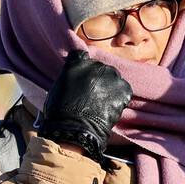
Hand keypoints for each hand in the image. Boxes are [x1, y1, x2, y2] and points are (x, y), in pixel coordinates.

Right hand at [34, 49, 131, 164]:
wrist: (75, 127)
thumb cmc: (61, 111)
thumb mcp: (60, 87)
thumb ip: (71, 76)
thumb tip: (79, 78)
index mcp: (76, 63)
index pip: (81, 56)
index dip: (83, 67)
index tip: (83, 76)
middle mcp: (95, 65)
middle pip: (101, 68)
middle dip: (99, 78)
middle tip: (94, 95)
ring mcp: (111, 76)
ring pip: (114, 78)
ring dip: (110, 87)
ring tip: (102, 102)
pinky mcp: (123, 88)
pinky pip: (124, 89)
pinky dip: (121, 97)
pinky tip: (111, 106)